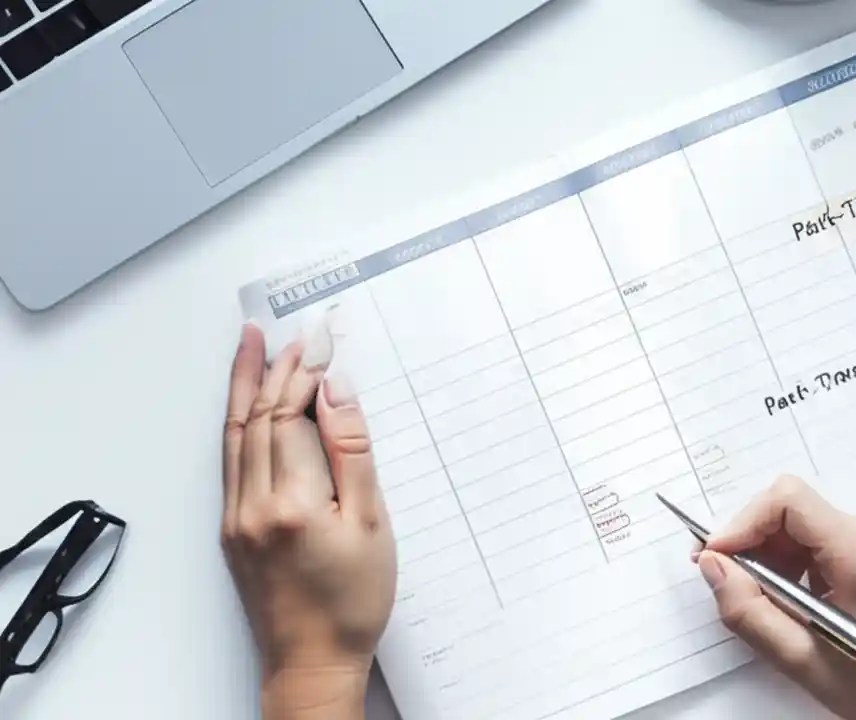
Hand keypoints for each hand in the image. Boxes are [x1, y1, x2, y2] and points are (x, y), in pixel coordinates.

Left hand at [221, 323, 395, 718]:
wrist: (312, 662)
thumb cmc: (351, 603)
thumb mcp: (371, 525)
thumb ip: (352, 454)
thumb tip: (336, 394)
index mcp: (292, 503)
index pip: (293, 416)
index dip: (306, 372)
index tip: (322, 339)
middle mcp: (252, 505)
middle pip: (261, 418)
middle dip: (278, 368)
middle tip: (295, 333)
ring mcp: (235, 516)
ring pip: (236, 434)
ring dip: (248, 385)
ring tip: (253, 345)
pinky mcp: (230, 528)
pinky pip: (231, 459)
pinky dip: (239, 421)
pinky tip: (247, 405)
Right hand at [696, 476, 855, 719]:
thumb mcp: (800, 659)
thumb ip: (748, 611)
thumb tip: (712, 564)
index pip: (790, 501)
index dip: (744, 522)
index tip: (715, 556)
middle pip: (791, 508)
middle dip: (752, 539)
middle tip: (729, 580)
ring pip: (799, 522)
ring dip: (769, 553)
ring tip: (763, 598)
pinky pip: (814, 538)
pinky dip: (788, 561)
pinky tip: (787, 598)